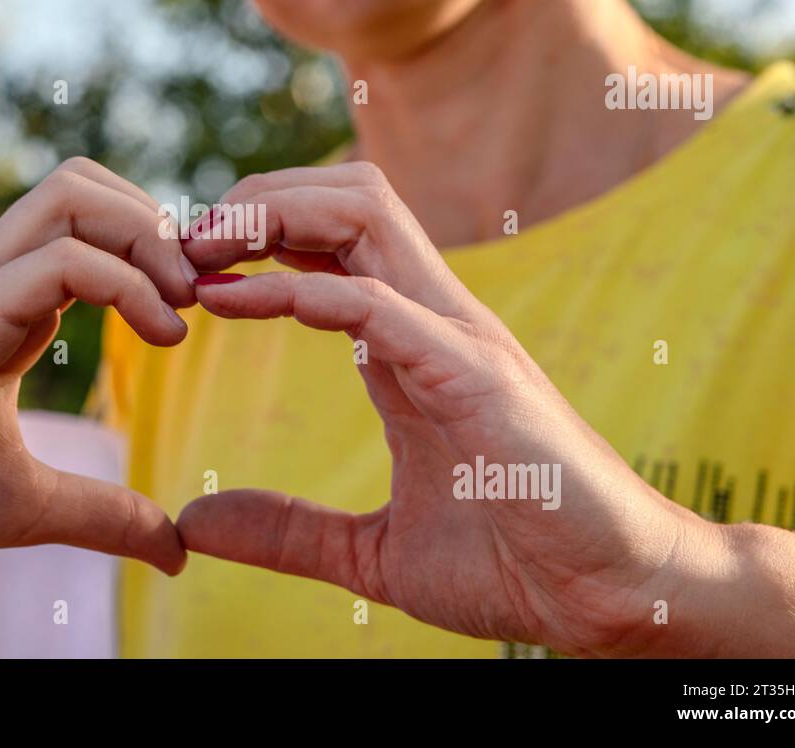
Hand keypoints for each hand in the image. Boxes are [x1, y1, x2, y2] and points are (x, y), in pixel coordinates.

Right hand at [0, 158, 195, 576]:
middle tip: (196, 293)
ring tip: (183, 306)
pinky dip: (127, 284)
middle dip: (157, 223)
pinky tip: (161, 335)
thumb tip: (175, 549)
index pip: (85, 224)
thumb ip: (103, 512)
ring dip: (149, 239)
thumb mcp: (30, 505)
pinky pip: (62, 261)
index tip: (192, 310)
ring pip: (75, 196)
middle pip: (83, 185)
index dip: (151, 250)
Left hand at [177, 162, 718, 655]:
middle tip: (179, 246)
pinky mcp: (478, 375)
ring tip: (202, 255)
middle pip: (343, 196)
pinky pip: (380, 302)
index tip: (182, 268)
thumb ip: (285, 530)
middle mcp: (434, 319)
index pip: (328, 241)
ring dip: (271, 217)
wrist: (615, 598)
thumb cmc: (515, 562)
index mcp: (409, 344)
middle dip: (255, 198)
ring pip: (364, 213)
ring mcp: (460, 337)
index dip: (250, 234)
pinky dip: (301, 291)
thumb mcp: (371, 553)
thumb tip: (194, 523)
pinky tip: (236, 302)